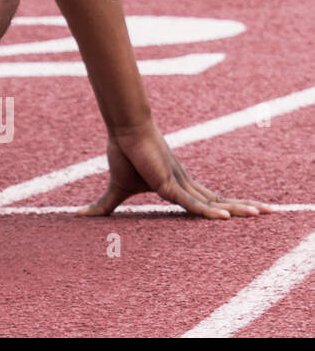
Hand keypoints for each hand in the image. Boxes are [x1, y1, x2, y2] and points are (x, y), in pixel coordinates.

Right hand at [79, 123, 271, 218]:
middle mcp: (185, 185)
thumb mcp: (117, 190)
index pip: (207, 201)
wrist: (124, 131)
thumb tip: (79, 215)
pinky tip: (226, 219)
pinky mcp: (170, 184)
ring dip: (240, 208)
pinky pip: (193, 203)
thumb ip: (105, 206)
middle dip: (245, 208)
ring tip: (265, 213)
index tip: (245, 214)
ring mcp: (180, 185)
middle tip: (270, 212)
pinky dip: (210, 212)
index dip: (226, 208)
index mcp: (177, 187)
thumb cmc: (123, 154)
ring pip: (214, 202)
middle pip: (220, 200)